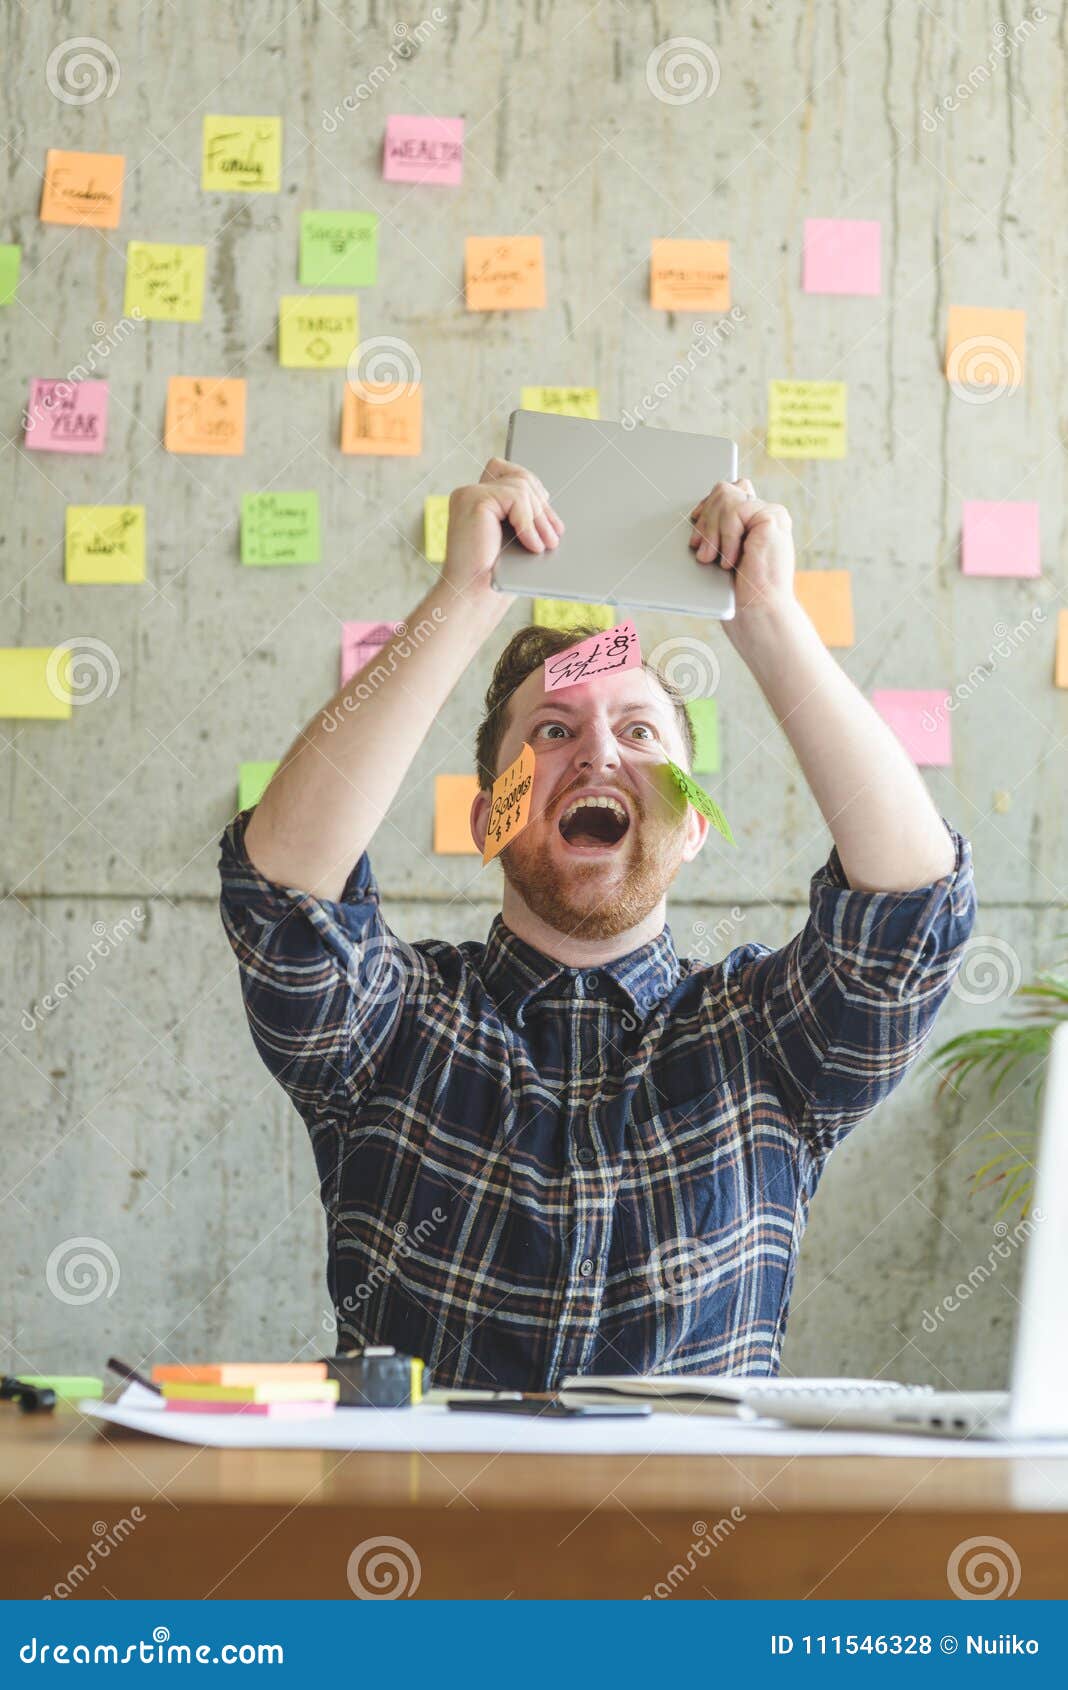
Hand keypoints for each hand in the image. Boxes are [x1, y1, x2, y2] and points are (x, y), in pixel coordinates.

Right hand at [442, 458, 564, 602]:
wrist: (472, 596)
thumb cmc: (493, 577)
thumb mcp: (513, 538)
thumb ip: (522, 515)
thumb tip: (547, 499)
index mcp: (475, 500)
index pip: (511, 474)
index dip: (535, 493)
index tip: (551, 522)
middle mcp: (469, 493)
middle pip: (520, 477)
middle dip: (543, 507)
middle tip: (555, 535)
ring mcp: (469, 494)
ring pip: (522, 487)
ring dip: (540, 517)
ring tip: (548, 543)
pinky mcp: (475, 500)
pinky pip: (515, 497)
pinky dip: (529, 522)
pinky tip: (533, 544)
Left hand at [688, 478, 794, 630]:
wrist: (758, 612)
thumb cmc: (739, 591)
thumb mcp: (722, 552)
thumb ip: (718, 528)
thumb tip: (695, 513)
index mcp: (754, 520)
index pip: (727, 491)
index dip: (707, 505)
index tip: (693, 524)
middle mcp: (764, 513)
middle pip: (723, 490)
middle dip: (705, 521)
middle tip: (702, 553)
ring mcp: (771, 514)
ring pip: (725, 497)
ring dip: (712, 530)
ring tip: (711, 558)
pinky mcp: (772, 517)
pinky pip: (735, 510)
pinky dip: (726, 535)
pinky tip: (730, 559)